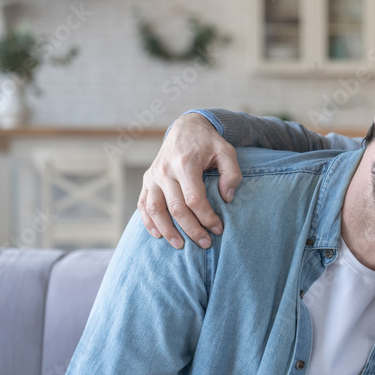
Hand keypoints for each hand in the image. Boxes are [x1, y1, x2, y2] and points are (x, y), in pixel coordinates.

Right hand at [138, 112, 242, 248]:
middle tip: (205, 244)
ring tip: (180, 245)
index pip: (194, 199)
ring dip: (167, 230)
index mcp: (185, 163)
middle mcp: (165, 170)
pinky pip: (142, 204)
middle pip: (175, 208)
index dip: (206, 217)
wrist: (186, 128)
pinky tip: (159, 235)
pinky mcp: (147, 180)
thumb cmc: (208, 143)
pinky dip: (148, 221)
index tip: (218, 229)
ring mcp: (153, 176)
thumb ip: (231, 174)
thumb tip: (226, 198)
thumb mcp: (227, 151)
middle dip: (191, 229)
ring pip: (155, 209)